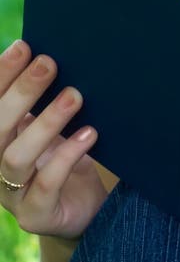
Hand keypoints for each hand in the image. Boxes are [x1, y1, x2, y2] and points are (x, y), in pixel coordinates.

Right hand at [0, 39, 106, 238]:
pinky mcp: (36, 215)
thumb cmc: (64, 154)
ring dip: (45, 122)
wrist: (84, 206)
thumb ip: (45, 98)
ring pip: (16, 157)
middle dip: (21, 92)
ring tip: (74, 96)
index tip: (24, 46)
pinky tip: (89, 134)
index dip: (2, 74)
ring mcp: (12, 194)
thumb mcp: (51, 123)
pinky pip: (46, 185)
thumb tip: (54, 54)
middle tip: (48, 63)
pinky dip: (66, 156)